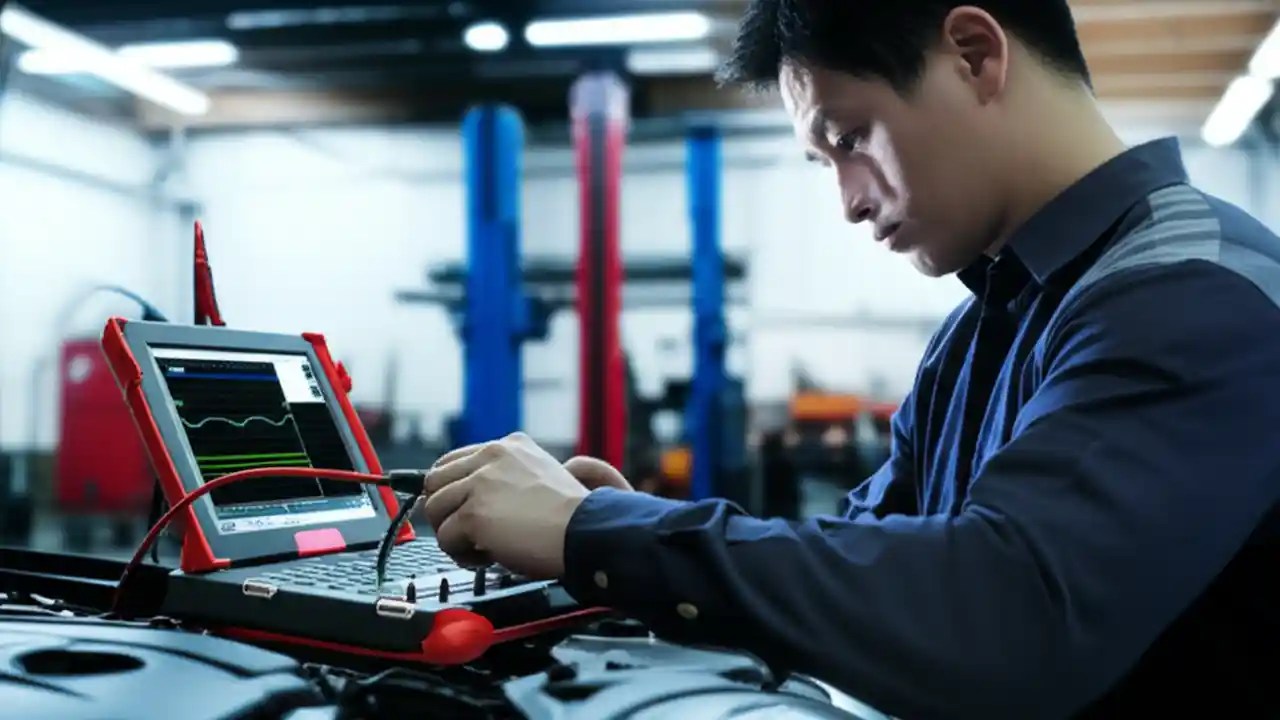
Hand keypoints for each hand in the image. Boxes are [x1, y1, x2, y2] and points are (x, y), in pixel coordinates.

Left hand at [421, 434, 628, 577]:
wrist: (585, 532)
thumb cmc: (572, 516)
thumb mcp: (543, 476)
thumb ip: (506, 477)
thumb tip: (461, 496)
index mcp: (508, 446)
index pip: (454, 460)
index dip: (453, 490)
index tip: (460, 509)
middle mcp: (491, 457)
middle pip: (435, 481)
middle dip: (445, 510)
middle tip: (465, 532)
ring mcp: (480, 484)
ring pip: (434, 508)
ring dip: (451, 534)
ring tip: (477, 548)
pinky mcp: (474, 514)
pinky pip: (445, 538)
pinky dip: (460, 553)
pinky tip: (485, 558)